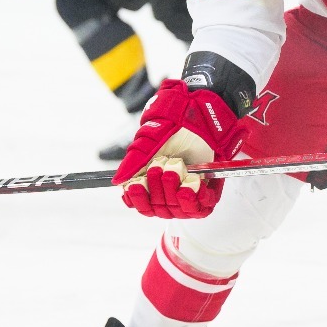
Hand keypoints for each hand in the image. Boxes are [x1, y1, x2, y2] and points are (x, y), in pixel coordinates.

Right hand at [114, 79, 246, 218]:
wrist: (201, 116)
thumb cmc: (175, 127)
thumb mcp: (149, 143)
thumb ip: (134, 163)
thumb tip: (118, 182)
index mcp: (153, 183)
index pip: (142, 204)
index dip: (138, 198)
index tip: (136, 185)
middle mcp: (170, 192)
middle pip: (158, 208)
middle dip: (157, 187)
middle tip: (159, 165)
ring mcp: (189, 193)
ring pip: (177, 210)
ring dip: (173, 190)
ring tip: (176, 168)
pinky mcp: (208, 192)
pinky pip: (201, 208)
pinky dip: (194, 199)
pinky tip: (191, 184)